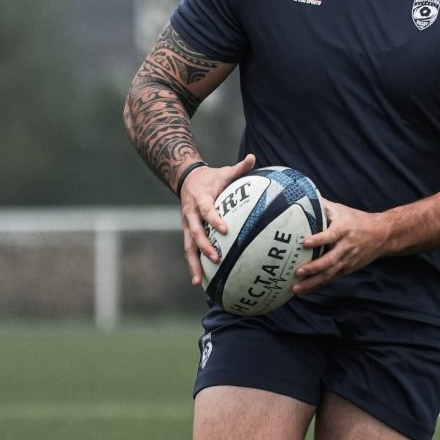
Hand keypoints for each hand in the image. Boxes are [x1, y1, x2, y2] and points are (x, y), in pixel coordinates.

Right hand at [179, 154, 256, 286]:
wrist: (186, 179)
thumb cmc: (211, 178)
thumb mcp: (224, 172)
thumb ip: (239, 168)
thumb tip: (253, 157)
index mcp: (200, 198)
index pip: (207, 210)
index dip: (214, 219)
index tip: (224, 230)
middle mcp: (190, 214)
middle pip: (194, 232)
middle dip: (204, 246)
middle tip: (215, 259)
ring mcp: (187, 225)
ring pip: (188, 246)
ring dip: (193, 263)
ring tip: (198, 281)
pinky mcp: (187, 233)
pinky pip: (189, 250)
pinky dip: (193, 265)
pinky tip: (199, 282)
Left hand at [292, 199, 391, 296]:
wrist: (382, 234)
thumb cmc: (356, 220)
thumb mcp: (341, 210)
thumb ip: (322, 206)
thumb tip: (301, 196)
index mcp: (344, 229)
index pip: (331, 235)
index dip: (319, 239)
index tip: (305, 243)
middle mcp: (346, 246)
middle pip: (330, 259)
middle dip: (313, 267)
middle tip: (298, 271)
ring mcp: (347, 260)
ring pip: (329, 273)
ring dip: (312, 282)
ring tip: (296, 288)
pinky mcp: (347, 269)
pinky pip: (331, 278)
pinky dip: (318, 285)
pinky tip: (304, 290)